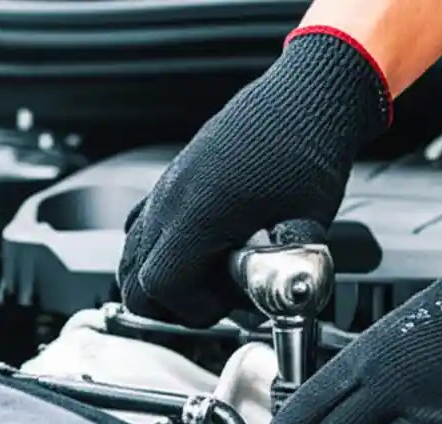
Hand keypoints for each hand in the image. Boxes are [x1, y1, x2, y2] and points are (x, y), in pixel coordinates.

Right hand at [118, 29, 389, 327]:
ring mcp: (165, 188)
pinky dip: (157, 250)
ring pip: (131, 255)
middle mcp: (170, 200)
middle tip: (218, 299)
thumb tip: (290, 301)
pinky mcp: (171, 180)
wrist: (303, 97)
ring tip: (211, 275)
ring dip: (162, 278)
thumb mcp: (310, 220)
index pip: (162, 287)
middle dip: (172, 304)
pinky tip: (201, 250)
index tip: (231, 304)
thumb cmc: (307, 147)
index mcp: (198, 214)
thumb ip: (293, 268)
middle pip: (133, 280)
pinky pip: (141, 227)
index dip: (195, 309)